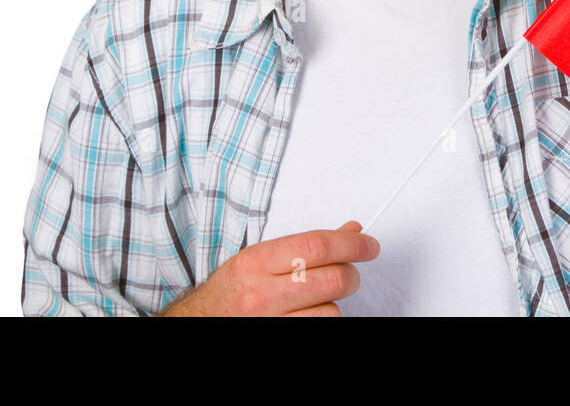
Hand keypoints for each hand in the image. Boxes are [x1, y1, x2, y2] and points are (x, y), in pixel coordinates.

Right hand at [159, 220, 379, 315]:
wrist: (200, 322)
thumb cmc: (232, 290)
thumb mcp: (261, 258)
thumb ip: (306, 245)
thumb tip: (351, 231)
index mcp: (257, 263)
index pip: (318, 246)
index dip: (352, 243)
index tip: (369, 245)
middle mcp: (262, 294)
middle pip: (332, 280)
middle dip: (351, 274)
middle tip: (350, 272)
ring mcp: (270, 323)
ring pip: (331, 312)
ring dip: (333, 305)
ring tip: (317, 300)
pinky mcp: (278, 338)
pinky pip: (320, 329)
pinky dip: (322, 320)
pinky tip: (310, 314)